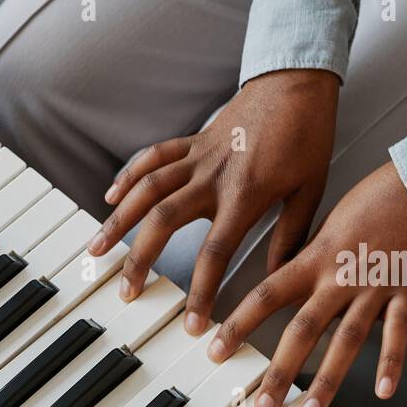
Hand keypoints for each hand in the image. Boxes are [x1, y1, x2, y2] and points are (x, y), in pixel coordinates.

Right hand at [87, 68, 338, 332]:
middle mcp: (212, 176)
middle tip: (127, 292)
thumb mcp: (310, 190)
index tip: (192, 323)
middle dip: (139, 260)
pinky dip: (128, 176)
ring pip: (146, 189)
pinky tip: (110, 196)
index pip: (215, 253)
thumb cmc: (308, 136)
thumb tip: (279, 278)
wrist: (296, 83)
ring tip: (96, 249)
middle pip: (163, 222)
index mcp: (245, 194)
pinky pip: (152, 158)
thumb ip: (291, 236)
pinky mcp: (192, 141)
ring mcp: (197, 156)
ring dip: (117, 220)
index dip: (201, 292)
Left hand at [208, 162, 406, 406]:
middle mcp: (341, 276)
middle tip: (263, 405)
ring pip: (346, 340)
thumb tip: (285, 282)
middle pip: (304, 329)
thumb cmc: (377, 198)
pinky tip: (383, 391)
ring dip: (327, 381)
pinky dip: (391, 363)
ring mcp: (375, 287)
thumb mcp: (331, 222)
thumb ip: (310, 258)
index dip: (239, 323)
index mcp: (317, 257)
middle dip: (281, 371)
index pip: (268, 294)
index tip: (216, 349)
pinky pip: (398, 334)